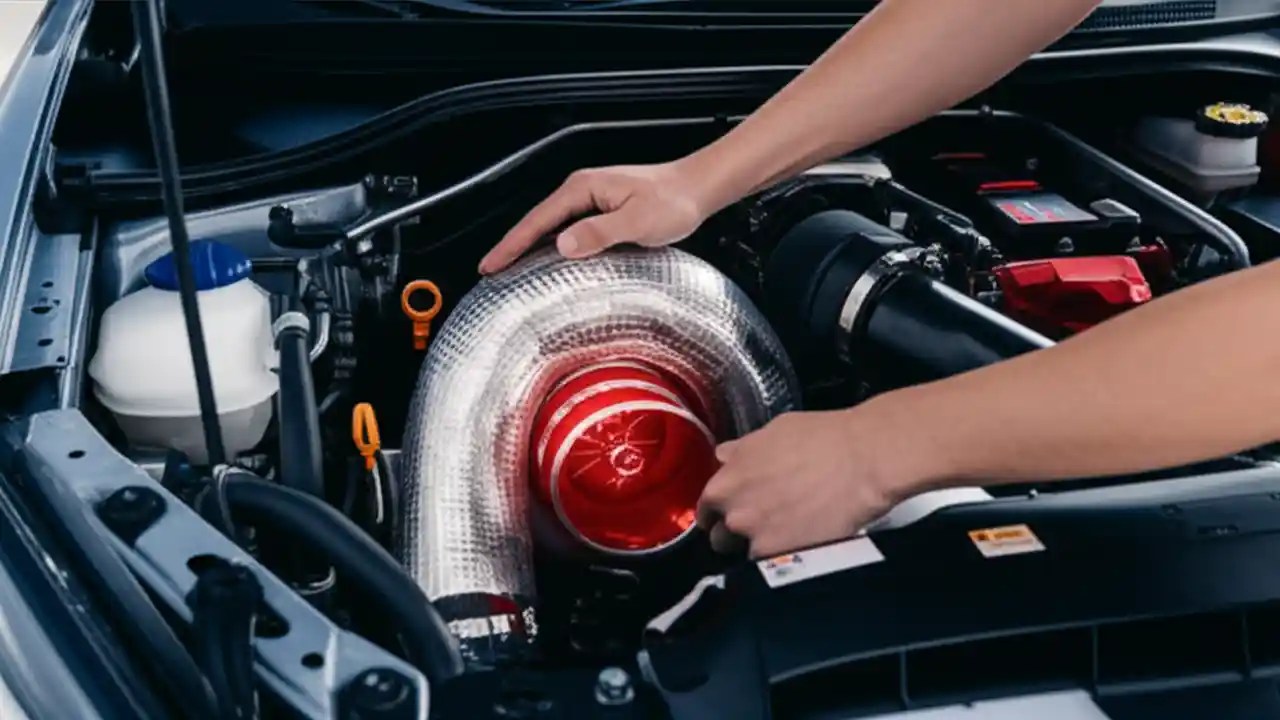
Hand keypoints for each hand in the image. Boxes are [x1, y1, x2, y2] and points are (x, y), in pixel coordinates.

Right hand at [479, 160, 710, 273]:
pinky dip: (552, 246)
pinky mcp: (602, 211)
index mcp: (583, 188)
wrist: (697, 188)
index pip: (537, 220)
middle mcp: (582, 191)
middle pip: (537, 222)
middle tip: (490, 271)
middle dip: (512, 246)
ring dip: (530, 247)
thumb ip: (599, 232)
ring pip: (551, 227)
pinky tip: (549, 262)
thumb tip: (563, 244)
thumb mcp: (637, 220)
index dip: (511, 244)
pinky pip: (568, 230)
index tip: (491, 264)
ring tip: (511, 270)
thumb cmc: (673, 200)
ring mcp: (591, 200)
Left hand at [695, 409, 911, 558]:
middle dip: (735, 533)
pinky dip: (781, 557)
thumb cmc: (820, 437)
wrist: (862, 459)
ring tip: (783, 536)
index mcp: (725, 480)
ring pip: (744, 553)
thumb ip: (741, 451)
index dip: (719, 511)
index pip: (706, 508)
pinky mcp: (783, 555)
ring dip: (757, 547)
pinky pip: (771, 563)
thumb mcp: (770, 432)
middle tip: (761, 525)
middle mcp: (733, 511)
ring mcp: (756, 536)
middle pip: (719, 536)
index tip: (732, 512)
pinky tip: (799, 543)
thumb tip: (724, 457)